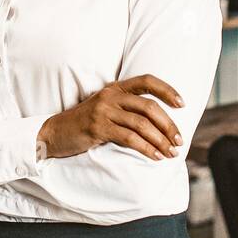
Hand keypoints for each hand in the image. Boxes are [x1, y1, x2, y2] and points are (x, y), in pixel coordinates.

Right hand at [37, 74, 183, 160]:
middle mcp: (111, 95)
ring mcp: (104, 111)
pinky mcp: (98, 127)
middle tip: (179, 140)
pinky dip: (146, 148)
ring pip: (142, 124)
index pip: (147, 81)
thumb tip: (159, 123)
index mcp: (115, 87)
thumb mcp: (105, 109)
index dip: (167, 90)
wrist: (54, 133)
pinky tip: (155, 157)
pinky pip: (129, 138)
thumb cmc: (85, 124)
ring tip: (170, 153)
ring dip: (160, 140)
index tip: (182, 104)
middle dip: (168, 125)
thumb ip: (127, 109)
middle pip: (149, 106)